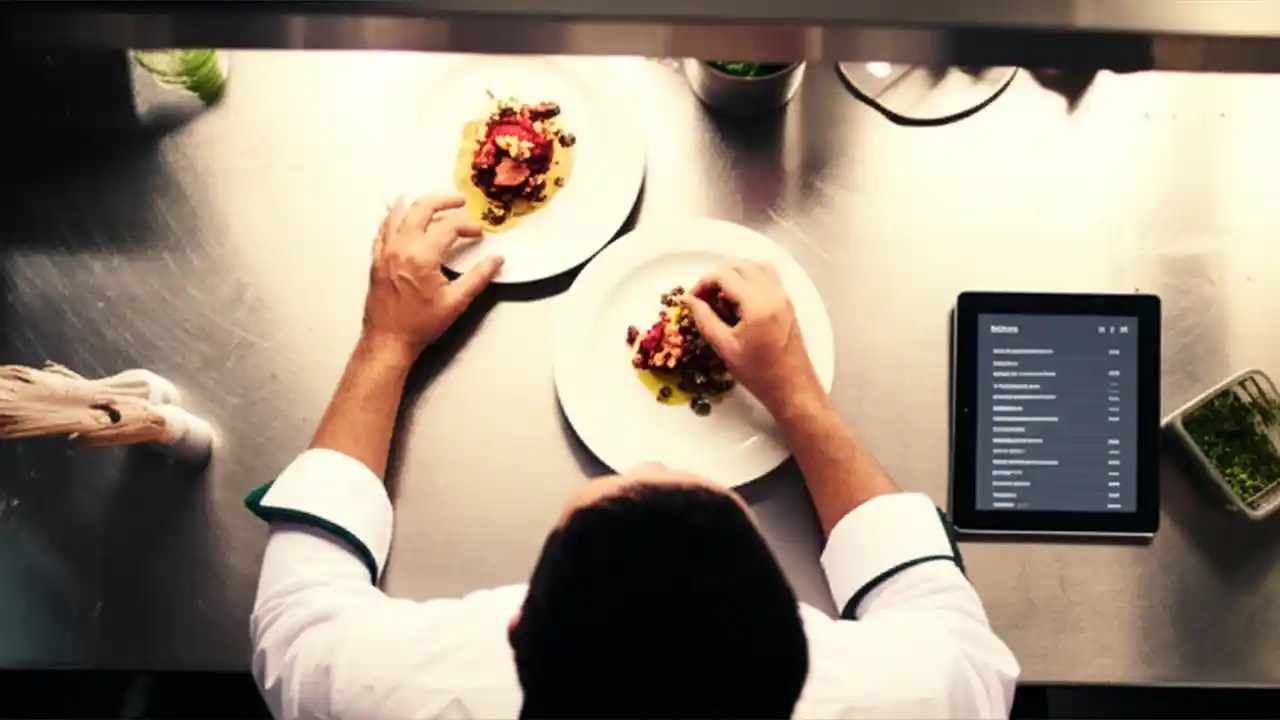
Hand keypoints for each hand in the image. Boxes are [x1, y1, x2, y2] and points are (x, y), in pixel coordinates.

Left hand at [361, 194, 502, 360]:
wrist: (388, 339)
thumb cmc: (420, 324)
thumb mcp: (456, 302)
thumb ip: (479, 277)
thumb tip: (496, 260)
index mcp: (422, 256)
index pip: (449, 227)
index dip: (467, 226)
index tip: (478, 233)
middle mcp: (401, 248)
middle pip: (421, 209)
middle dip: (442, 201)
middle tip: (457, 202)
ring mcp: (385, 252)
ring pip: (398, 215)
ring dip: (416, 204)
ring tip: (428, 201)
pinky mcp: (376, 260)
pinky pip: (383, 230)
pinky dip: (393, 219)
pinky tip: (399, 218)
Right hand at [681, 261, 824, 416]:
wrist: (793, 387)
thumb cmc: (758, 373)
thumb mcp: (725, 347)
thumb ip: (705, 319)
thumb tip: (688, 300)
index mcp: (757, 304)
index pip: (724, 275)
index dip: (703, 283)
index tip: (692, 299)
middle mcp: (773, 293)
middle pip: (740, 265)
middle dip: (717, 276)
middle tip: (704, 297)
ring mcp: (783, 296)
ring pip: (756, 266)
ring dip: (735, 273)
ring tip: (721, 295)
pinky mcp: (787, 302)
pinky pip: (768, 276)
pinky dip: (750, 277)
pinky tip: (740, 298)